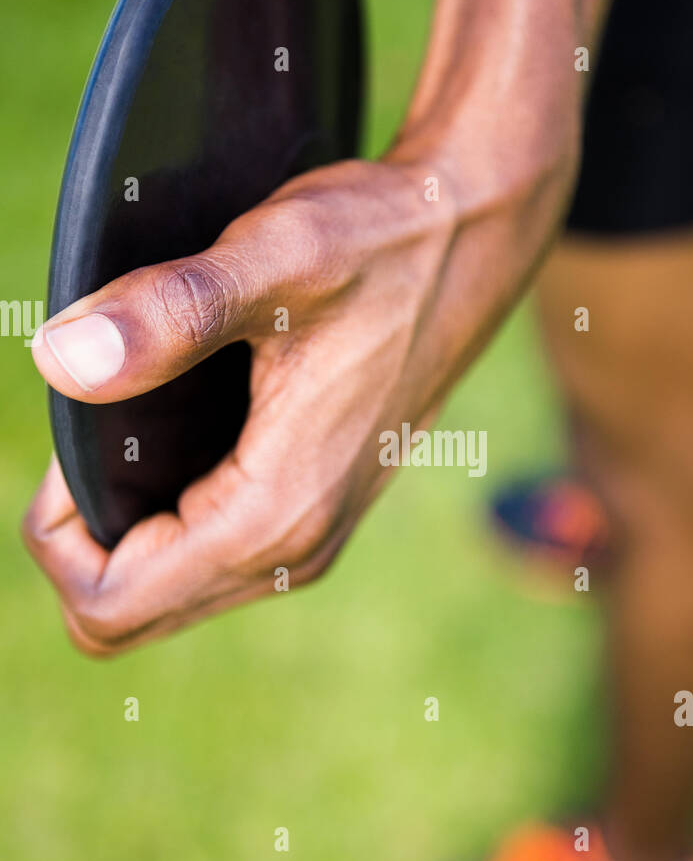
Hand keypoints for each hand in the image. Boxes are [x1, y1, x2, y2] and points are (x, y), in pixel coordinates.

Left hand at [24, 139, 572, 655]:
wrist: (471, 241)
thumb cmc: (382, 243)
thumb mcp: (275, 257)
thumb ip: (169, 312)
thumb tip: (60, 361)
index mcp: (275, 514)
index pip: (108, 603)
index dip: (53, 533)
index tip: (73, 440)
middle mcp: (294, 551)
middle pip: (126, 620)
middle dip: (78, 543)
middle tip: (95, 435)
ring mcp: (307, 542)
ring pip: (162, 599)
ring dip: (119, 534)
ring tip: (130, 432)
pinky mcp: (313, 518)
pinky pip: (205, 566)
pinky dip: (162, 524)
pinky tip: (171, 441)